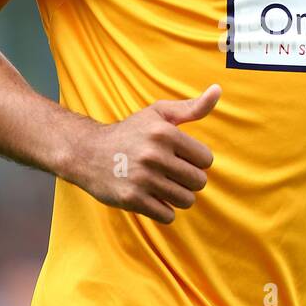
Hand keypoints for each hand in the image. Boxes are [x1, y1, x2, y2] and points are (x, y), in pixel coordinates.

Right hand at [67, 84, 220, 222]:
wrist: (87, 152)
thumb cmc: (130, 132)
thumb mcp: (159, 113)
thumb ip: (191, 107)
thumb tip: (218, 90)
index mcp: (165, 132)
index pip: (206, 160)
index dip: (196, 161)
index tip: (180, 158)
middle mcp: (154, 154)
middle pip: (198, 182)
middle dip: (189, 181)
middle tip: (172, 175)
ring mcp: (142, 178)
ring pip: (186, 201)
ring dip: (178, 197)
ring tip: (163, 186)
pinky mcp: (131, 199)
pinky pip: (167, 216)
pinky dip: (163, 210)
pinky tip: (151, 198)